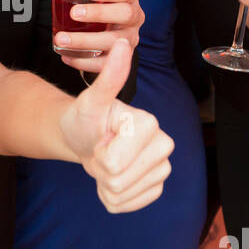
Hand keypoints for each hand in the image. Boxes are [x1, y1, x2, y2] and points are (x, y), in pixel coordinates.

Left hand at [32, 0, 144, 72]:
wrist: (106, 35)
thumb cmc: (96, 10)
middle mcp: (134, 18)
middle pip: (125, 14)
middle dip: (99, 13)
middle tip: (73, 13)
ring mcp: (129, 40)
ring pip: (114, 41)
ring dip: (86, 40)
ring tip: (62, 39)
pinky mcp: (121, 60)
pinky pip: (105, 63)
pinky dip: (84, 61)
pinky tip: (67, 56)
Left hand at [58, 40, 173, 212]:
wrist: (84, 137)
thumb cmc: (85, 117)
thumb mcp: (90, 100)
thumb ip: (109, 76)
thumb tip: (122, 43)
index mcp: (149, 123)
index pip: (115, 162)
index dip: (98, 155)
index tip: (100, 137)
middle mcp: (164, 144)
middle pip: (119, 181)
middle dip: (101, 170)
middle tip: (100, 150)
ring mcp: (163, 167)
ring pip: (124, 194)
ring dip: (105, 184)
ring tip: (105, 161)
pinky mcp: (157, 186)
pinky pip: (130, 205)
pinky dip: (113, 197)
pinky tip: (111, 178)